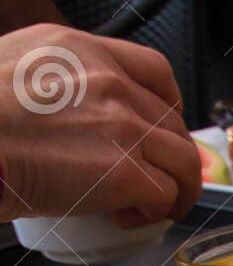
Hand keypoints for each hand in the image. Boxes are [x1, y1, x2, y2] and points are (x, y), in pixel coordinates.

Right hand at [0, 24, 198, 224]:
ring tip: (156, 204)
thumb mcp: (16, 69)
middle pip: (172, 123)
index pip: (155, 71)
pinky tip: (131, 215)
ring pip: (183, 160)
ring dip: (177, 187)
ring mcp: (122, 126)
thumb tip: (79, 112)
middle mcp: (110, 82)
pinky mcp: (124, 171)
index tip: (164, 126)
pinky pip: (166, 194)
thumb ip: (60, 81)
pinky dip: (158, 210)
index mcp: (80, 50)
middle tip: (156, 178)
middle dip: (169, 156)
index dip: (169, 105)